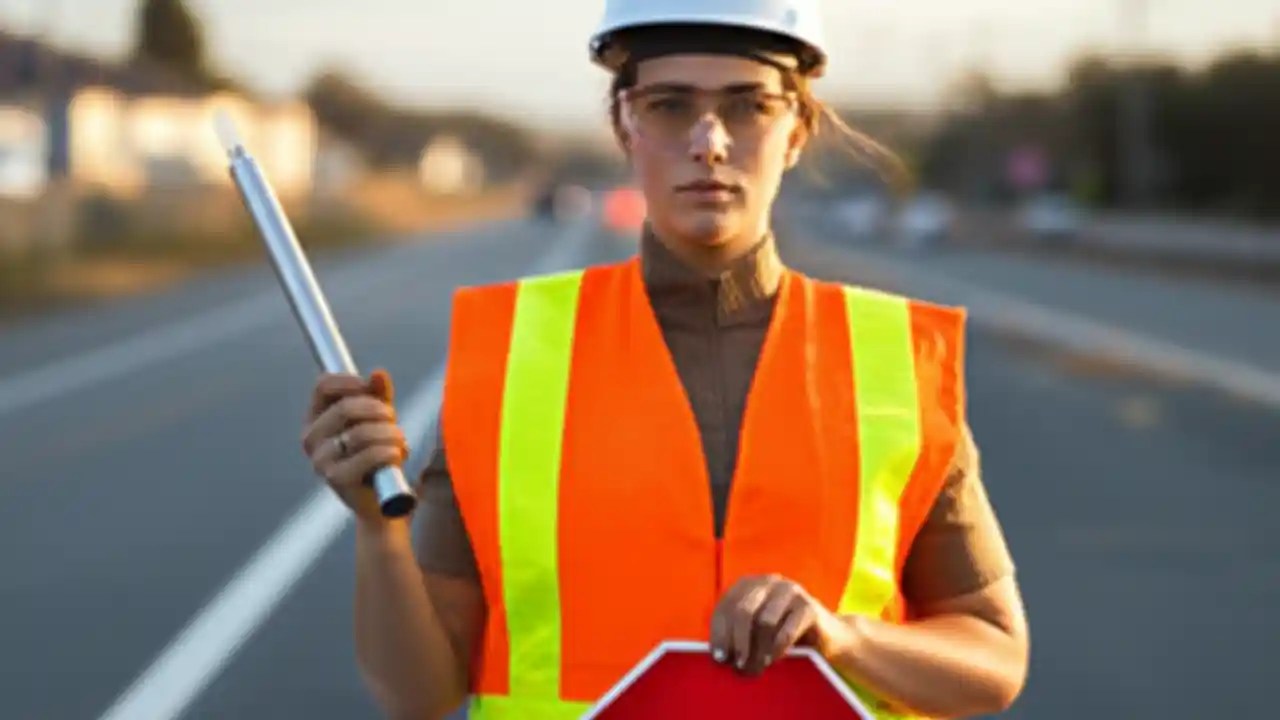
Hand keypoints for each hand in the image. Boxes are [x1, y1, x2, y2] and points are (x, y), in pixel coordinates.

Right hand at [301, 369, 409, 522]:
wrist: (381, 500)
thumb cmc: (378, 454)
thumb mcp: (379, 419)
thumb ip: (378, 395)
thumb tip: (378, 374)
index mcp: (316, 418)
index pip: (323, 385)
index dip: (351, 381)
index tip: (372, 387)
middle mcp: (311, 438)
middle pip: (347, 407)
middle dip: (381, 411)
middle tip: (393, 422)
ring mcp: (320, 460)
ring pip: (362, 432)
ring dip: (392, 434)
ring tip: (400, 443)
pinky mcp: (336, 479)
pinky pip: (372, 454)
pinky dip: (392, 452)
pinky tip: (397, 458)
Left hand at [709, 574, 843, 675]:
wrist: (828, 637)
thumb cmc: (783, 634)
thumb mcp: (756, 631)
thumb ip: (736, 635)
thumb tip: (717, 655)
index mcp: (751, 584)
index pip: (727, 605)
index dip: (720, 632)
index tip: (719, 658)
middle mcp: (770, 581)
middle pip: (744, 610)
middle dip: (737, 641)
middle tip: (736, 665)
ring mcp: (791, 591)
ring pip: (765, 621)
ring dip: (757, 649)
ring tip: (754, 668)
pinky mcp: (809, 607)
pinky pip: (786, 632)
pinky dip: (776, 650)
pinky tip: (771, 661)